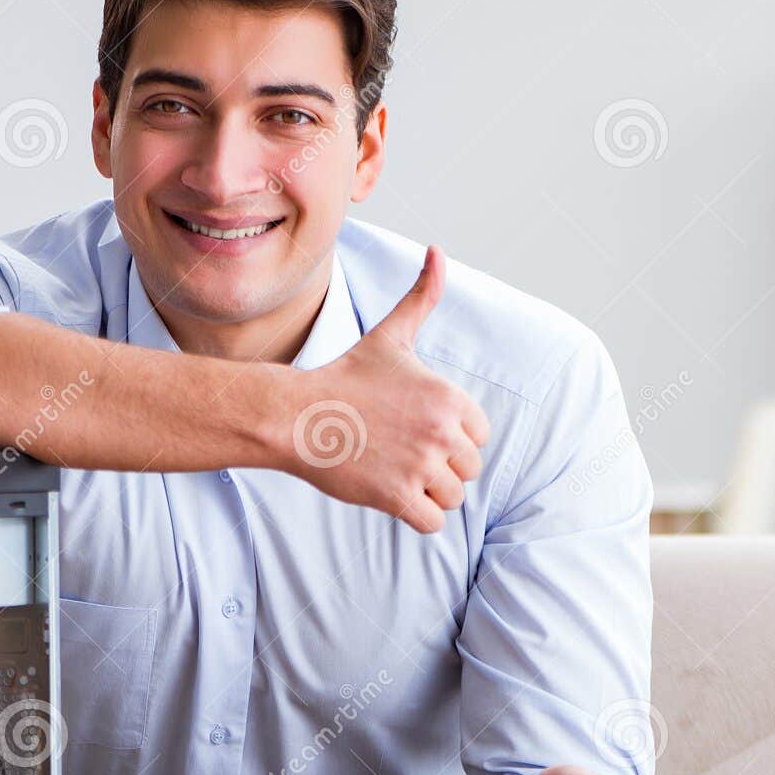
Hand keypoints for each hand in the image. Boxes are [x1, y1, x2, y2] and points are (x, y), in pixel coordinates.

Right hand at [278, 246, 489, 533]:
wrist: (296, 416)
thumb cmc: (345, 377)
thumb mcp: (390, 336)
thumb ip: (422, 297)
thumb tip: (437, 252)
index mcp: (449, 398)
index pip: (478, 435)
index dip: (451, 436)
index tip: (415, 429)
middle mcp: (442, 432)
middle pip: (468, 469)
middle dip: (440, 467)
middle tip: (401, 453)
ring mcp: (420, 467)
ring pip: (452, 497)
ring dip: (428, 493)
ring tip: (395, 473)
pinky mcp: (397, 497)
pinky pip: (432, 522)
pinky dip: (416, 516)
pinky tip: (390, 494)